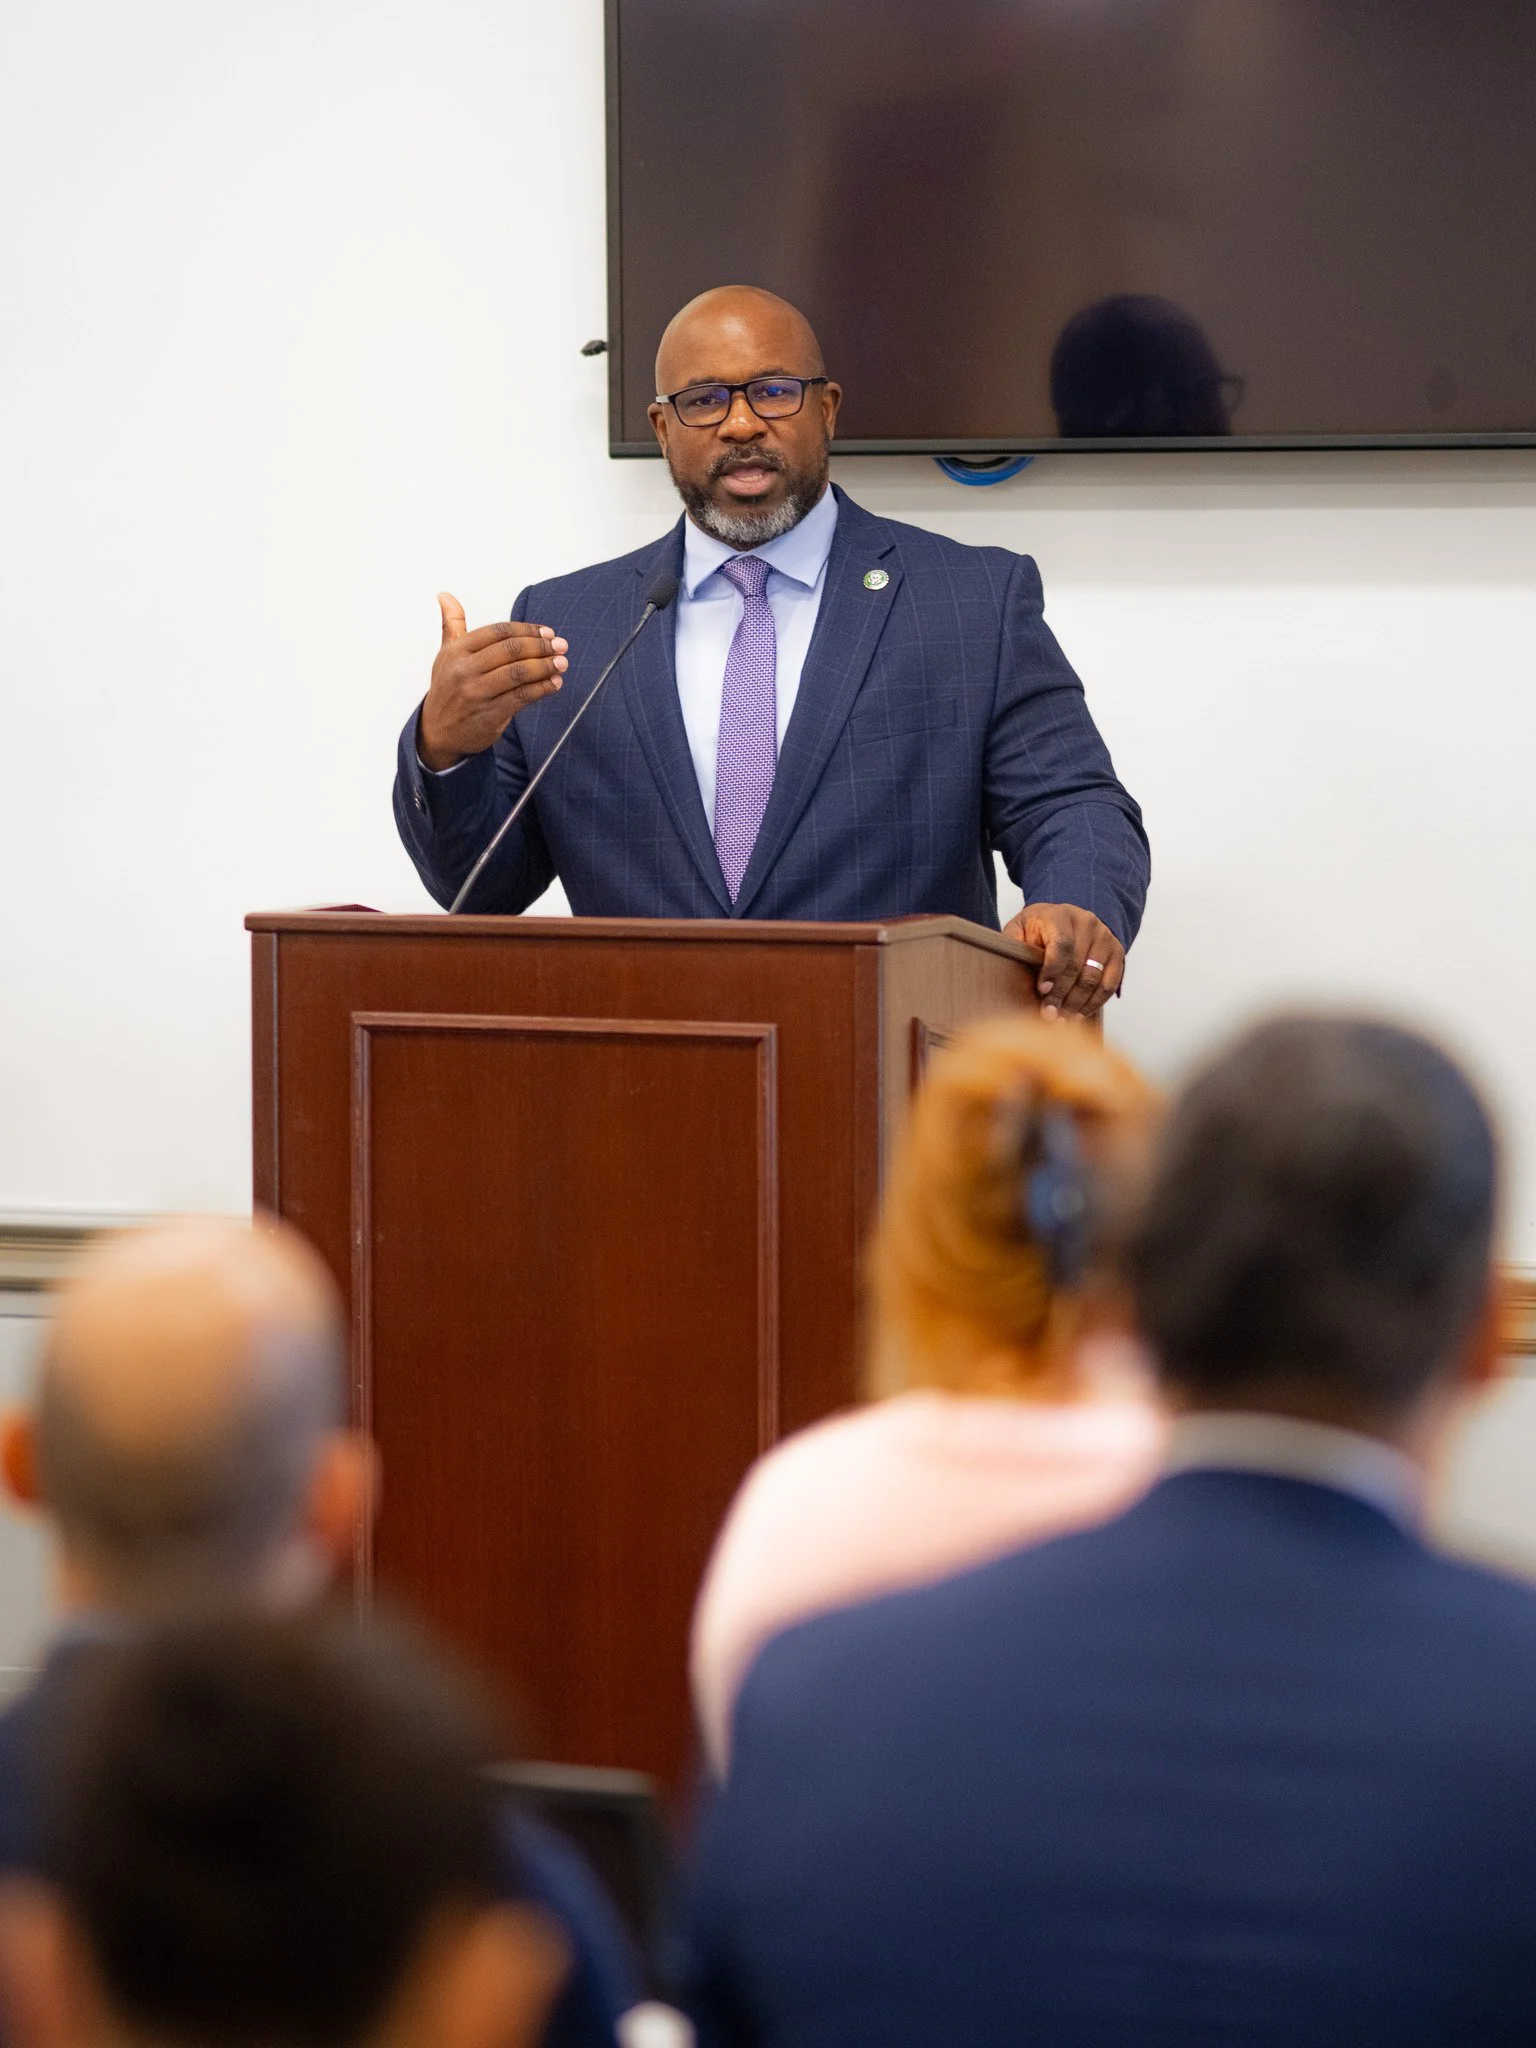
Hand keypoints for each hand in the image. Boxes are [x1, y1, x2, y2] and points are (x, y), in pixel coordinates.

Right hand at [418, 593, 568, 771]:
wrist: (437, 732)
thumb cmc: (448, 689)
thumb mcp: (446, 654)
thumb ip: (452, 624)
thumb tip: (445, 595)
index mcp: (457, 651)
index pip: (498, 632)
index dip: (526, 630)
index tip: (547, 632)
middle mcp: (465, 670)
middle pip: (511, 651)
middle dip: (541, 646)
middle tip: (561, 646)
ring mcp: (477, 693)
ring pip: (518, 673)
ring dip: (545, 666)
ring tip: (562, 663)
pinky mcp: (489, 715)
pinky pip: (522, 697)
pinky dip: (542, 689)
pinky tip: (554, 683)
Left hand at [1004, 902, 1123, 1018]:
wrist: (1066, 918)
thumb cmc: (1038, 928)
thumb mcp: (1020, 929)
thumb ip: (1015, 946)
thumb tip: (1010, 972)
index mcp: (1060, 915)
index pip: (1062, 944)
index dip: (1052, 970)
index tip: (1042, 990)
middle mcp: (1087, 922)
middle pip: (1077, 965)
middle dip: (1061, 994)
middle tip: (1049, 1015)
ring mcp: (1104, 937)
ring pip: (1093, 978)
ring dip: (1077, 1003)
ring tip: (1062, 1019)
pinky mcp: (1116, 952)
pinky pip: (1109, 984)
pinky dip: (1094, 1003)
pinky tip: (1079, 1014)